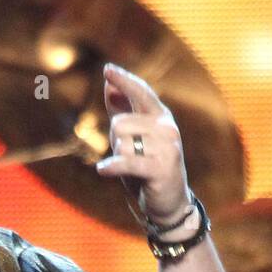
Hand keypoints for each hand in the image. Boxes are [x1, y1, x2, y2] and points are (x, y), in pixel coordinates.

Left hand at [95, 63, 192, 226]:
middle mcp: (167, 128)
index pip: (141, 93)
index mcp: (161, 117)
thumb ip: (123, 111)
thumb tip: (110, 85)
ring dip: (119, 158)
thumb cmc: (148, 167)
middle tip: (129, 156)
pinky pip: (127, 162)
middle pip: (120, 123)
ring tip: (133, 169)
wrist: (169, 202)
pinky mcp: (160, 168)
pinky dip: (113, 166)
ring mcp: (167, 147)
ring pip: (122, 144)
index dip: (124, 81)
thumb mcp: (135, 138)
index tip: (107, 69)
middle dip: (115, 141)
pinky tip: (103, 170)